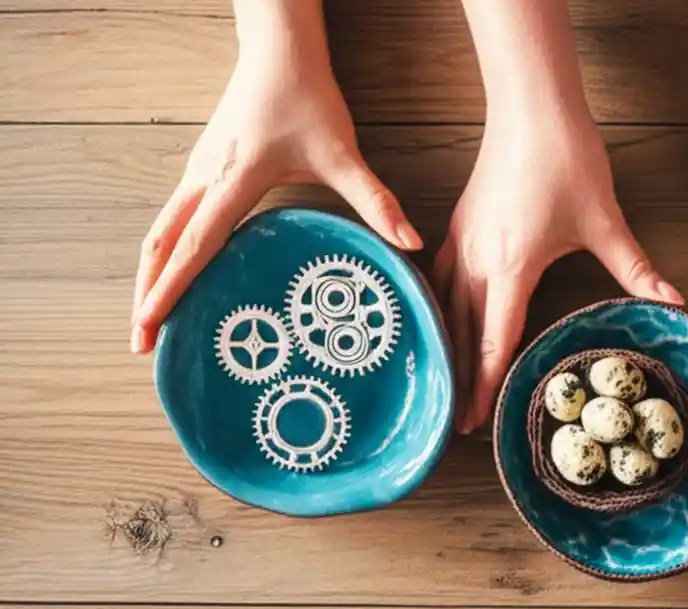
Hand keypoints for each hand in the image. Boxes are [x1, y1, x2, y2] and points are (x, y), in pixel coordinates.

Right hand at [131, 32, 420, 353]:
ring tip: (149, 319)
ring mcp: (197, 171)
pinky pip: (172, 216)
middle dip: (147, 294)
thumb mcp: (344, 154)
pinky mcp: (202, 167)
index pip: (196, 245)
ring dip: (150, 274)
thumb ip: (376, 201)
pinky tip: (174, 275)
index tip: (152, 322)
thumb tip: (411, 242)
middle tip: (141, 342)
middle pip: (159, 245)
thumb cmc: (307, 99)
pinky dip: (164, 252)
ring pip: (159, 231)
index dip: (173, 287)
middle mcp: (205, 178)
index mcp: (235, 180)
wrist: (280, 52)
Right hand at [434, 113, 682, 433]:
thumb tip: (675, 301)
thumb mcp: (605, 222)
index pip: (493, 339)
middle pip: (461, 332)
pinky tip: (442, 324)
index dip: (484, 384)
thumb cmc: (567, 160)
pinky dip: (440, 310)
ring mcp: (462, 240)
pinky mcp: (459, 225)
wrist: (532, 108)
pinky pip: (441, 279)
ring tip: (448, 384)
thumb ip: (636, 269)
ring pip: (445, 307)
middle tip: (457, 423)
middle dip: (461, 379)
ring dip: (447, 347)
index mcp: (511, 266)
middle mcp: (478, 259)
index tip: (475, 421)